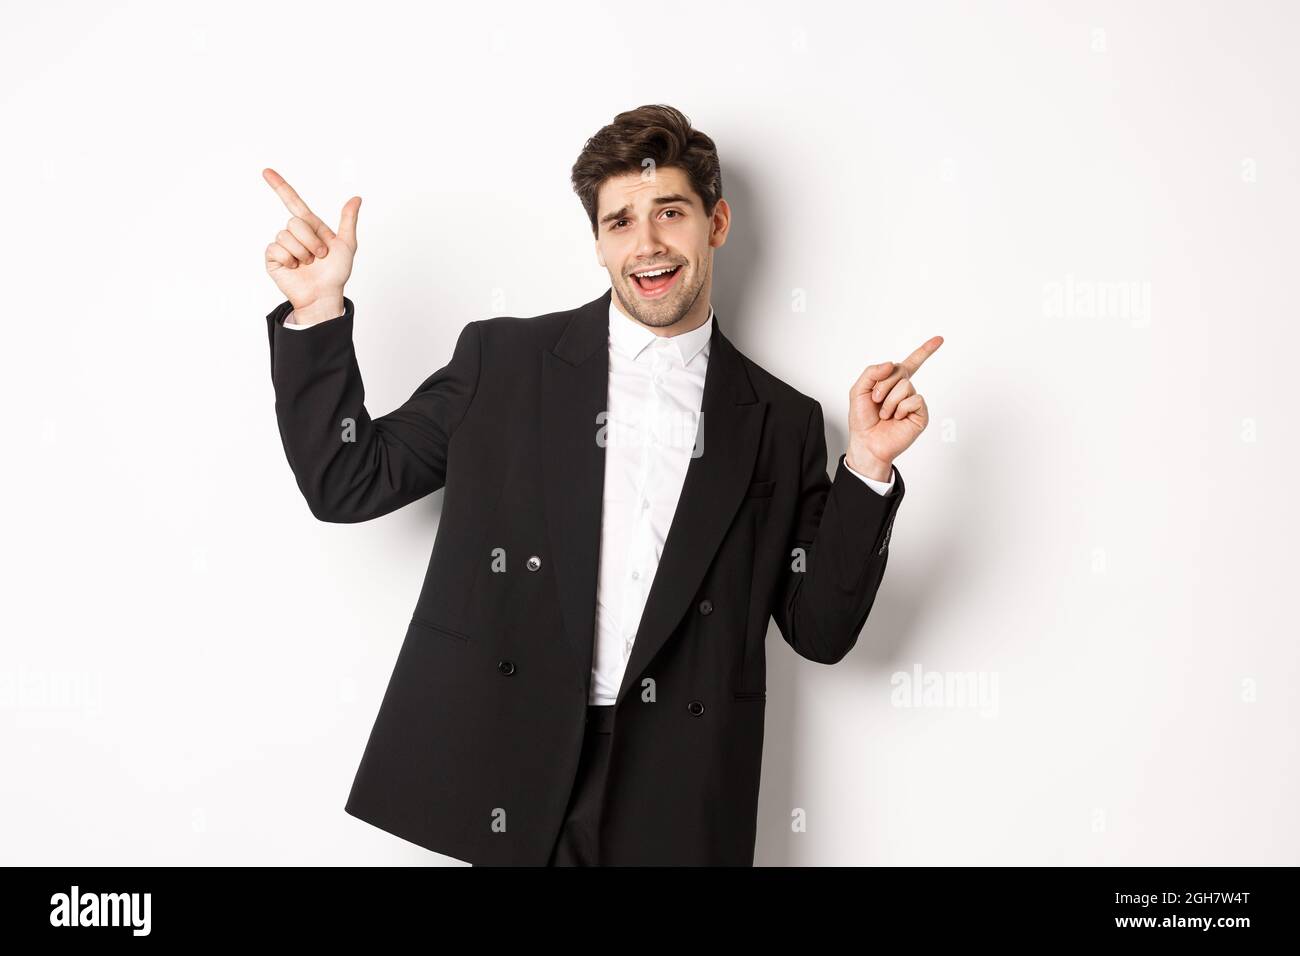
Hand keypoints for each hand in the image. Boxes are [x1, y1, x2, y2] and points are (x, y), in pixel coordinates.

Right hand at [262, 167, 360, 315]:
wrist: (324, 295)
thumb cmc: (336, 273)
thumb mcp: (347, 245)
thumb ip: (348, 221)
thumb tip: (356, 198)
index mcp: (310, 226)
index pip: (292, 201)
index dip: (280, 186)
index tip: (266, 171)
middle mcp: (295, 233)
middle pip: (295, 221)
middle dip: (311, 240)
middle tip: (319, 256)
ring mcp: (283, 245)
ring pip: (286, 235)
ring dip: (302, 252)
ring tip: (308, 264)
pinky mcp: (273, 258)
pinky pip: (276, 248)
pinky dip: (289, 259)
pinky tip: (295, 267)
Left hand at [846, 335, 942, 476]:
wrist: (866, 443)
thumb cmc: (862, 419)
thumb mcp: (858, 391)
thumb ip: (871, 372)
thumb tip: (892, 364)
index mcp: (892, 383)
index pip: (911, 363)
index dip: (925, 351)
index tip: (940, 339)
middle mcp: (905, 390)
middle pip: (899, 371)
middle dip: (882, 385)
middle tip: (875, 401)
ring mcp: (913, 402)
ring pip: (906, 385)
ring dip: (889, 400)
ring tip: (885, 414)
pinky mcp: (920, 414)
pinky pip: (915, 399)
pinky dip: (901, 408)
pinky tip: (896, 418)